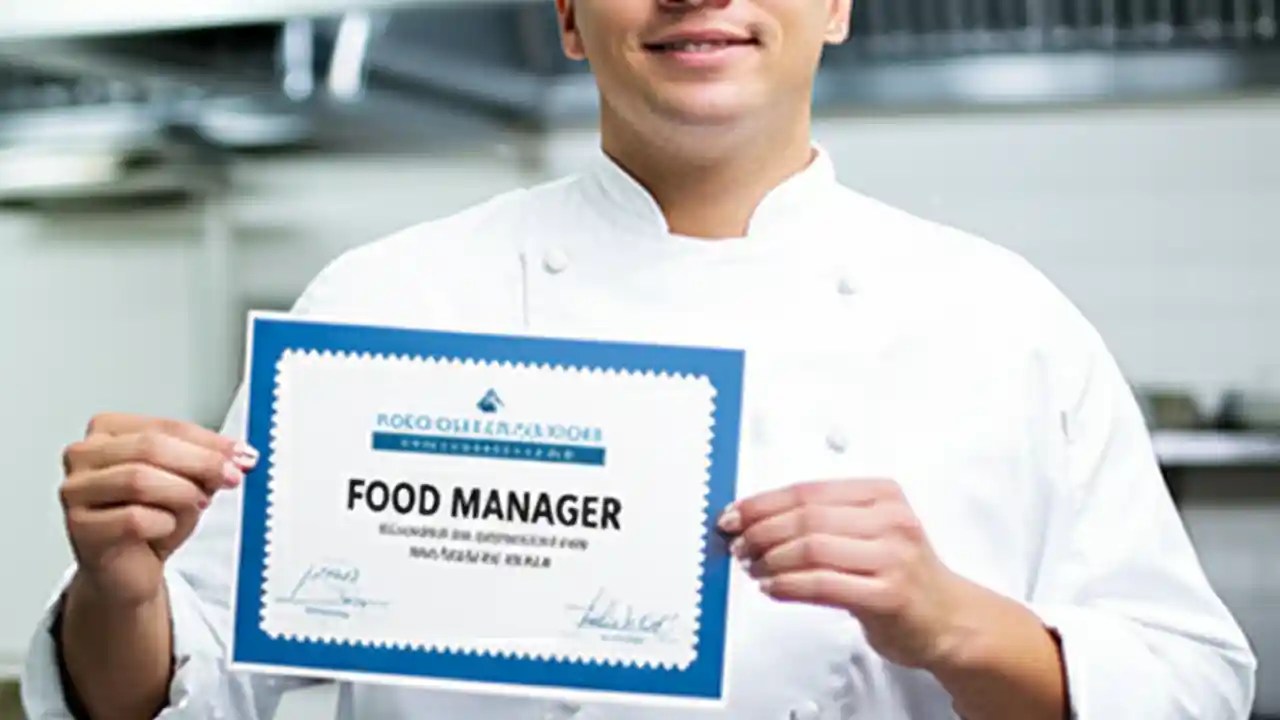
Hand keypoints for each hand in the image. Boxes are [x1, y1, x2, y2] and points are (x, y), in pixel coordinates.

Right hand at [60, 413, 257, 607]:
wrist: (129, 570)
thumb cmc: (152, 520)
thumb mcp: (187, 483)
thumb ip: (207, 464)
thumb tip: (238, 455)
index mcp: (108, 431)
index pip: (164, 426)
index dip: (208, 441)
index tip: (243, 455)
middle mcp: (84, 455)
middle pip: (151, 447)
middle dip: (200, 463)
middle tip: (231, 477)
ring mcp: (76, 491)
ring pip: (138, 479)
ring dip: (181, 493)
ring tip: (197, 505)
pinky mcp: (80, 527)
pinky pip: (132, 519)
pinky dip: (163, 523)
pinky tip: (166, 529)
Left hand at [718, 479, 971, 670]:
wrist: (950, 619)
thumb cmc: (903, 575)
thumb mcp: (871, 531)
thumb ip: (824, 520)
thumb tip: (757, 519)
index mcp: (882, 494)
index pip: (808, 490)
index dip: (763, 503)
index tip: (735, 515)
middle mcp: (891, 520)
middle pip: (806, 517)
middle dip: (761, 531)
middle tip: (737, 545)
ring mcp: (893, 557)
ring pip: (812, 548)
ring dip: (770, 559)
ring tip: (752, 568)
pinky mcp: (889, 595)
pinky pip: (823, 585)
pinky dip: (788, 585)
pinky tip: (772, 587)